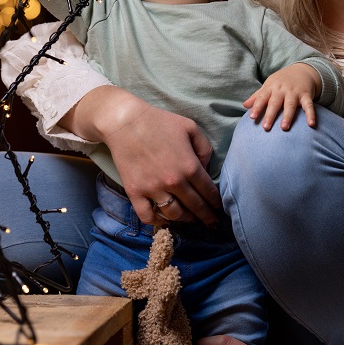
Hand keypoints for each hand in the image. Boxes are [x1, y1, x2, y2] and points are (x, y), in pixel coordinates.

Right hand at [62, 86, 221, 225]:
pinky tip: (163, 220)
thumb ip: (204, 149)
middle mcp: (174, 182)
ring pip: (174, 215)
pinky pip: (147, 216)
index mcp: (190, 166)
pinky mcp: (135, 192)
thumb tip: (206, 169)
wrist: (125, 122)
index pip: (209, 192)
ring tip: (189, 218)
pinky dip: (157, 222)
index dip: (215, 203)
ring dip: (185, 219)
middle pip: (195, 207)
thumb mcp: (190, 127)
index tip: (218, 209)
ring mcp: (153, 189)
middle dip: (206, 216)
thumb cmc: (159, 121)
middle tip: (211, 222)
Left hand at [242, 63, 319, 130]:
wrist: (301, 70)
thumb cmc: (281, 82)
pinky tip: (311, 124)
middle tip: (266, 127)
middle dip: (270, 115)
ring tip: (284, 128)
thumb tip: (244, 105)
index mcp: (271, 87)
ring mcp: (294, 92)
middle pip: (275, 103)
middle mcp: (282, 89)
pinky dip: (311, 114)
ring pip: (290, 105)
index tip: (252, 117)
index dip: (256, 107)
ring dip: (288, 116)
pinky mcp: (306, 95)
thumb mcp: (268, 86)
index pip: (262, 98)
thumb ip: (257, 96)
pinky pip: (309, 105)